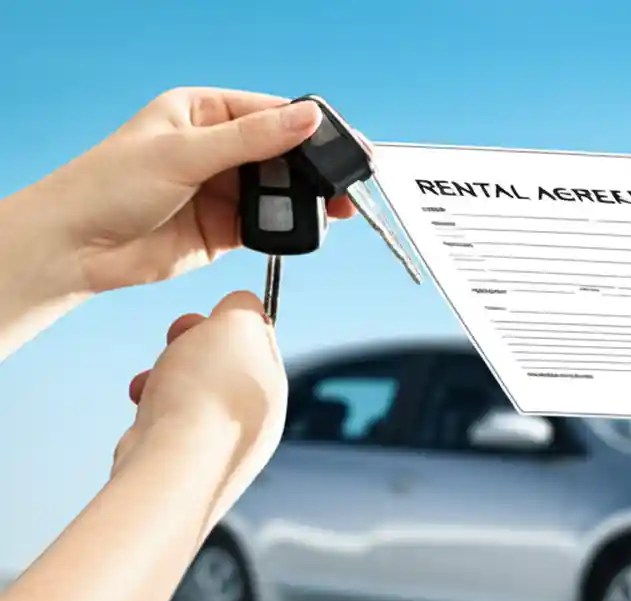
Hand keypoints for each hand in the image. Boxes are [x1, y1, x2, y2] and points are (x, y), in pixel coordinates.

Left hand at [33, 87, 355, 293]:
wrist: (75, 249)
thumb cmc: (107, 186)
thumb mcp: (185, 152)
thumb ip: (252, 138)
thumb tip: (307, 118)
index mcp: (202, 113)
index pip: (270, 112)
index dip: (307, 126)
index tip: (339, 142)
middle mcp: (216, 149)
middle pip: (282, 153)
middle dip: (313, 168)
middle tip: (346, 182)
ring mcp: (222, 190)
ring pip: (279, 191)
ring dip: (305, 200)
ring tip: (334, 209)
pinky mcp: (224, 230)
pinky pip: (268, 225)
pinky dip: (286, 228)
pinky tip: (302, 228)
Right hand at [115, 291, 286, 519]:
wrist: (173, 465)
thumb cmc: (206, 392)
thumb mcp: (238, 324)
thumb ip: (244, 308)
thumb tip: (244, 305)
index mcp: (273, 389)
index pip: (254, 343)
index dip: (224, 322)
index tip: (204, 319)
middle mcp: (252, 423)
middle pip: (217, 367)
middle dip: (188, 346)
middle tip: (176, 341)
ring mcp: (217, 447)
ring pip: (184, 391)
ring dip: (163, 373)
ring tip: (153, 379)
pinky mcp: (182, 464)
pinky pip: (164, 420)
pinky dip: (149, 405)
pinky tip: (142, 404)